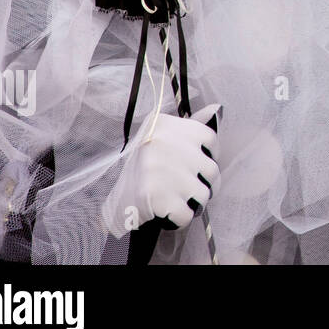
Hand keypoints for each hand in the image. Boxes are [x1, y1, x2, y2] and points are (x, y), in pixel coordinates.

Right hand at [103, 103, 220, 235]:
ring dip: (193, 203)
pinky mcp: (157, 196)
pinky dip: (181, 219)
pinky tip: (167, 212)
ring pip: (203, 194)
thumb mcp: (163, 140)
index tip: (197, 165)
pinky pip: (188, 214)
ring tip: (174, 199)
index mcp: (164, 125)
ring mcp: (161, 170)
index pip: (209, 137)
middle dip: (203, 184)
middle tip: (184, 188)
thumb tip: (217, 108)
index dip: (208, 155)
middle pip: (211, 169)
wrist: (112, 203)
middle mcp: (163, 143)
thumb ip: (190, 128)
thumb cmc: (144, 171)